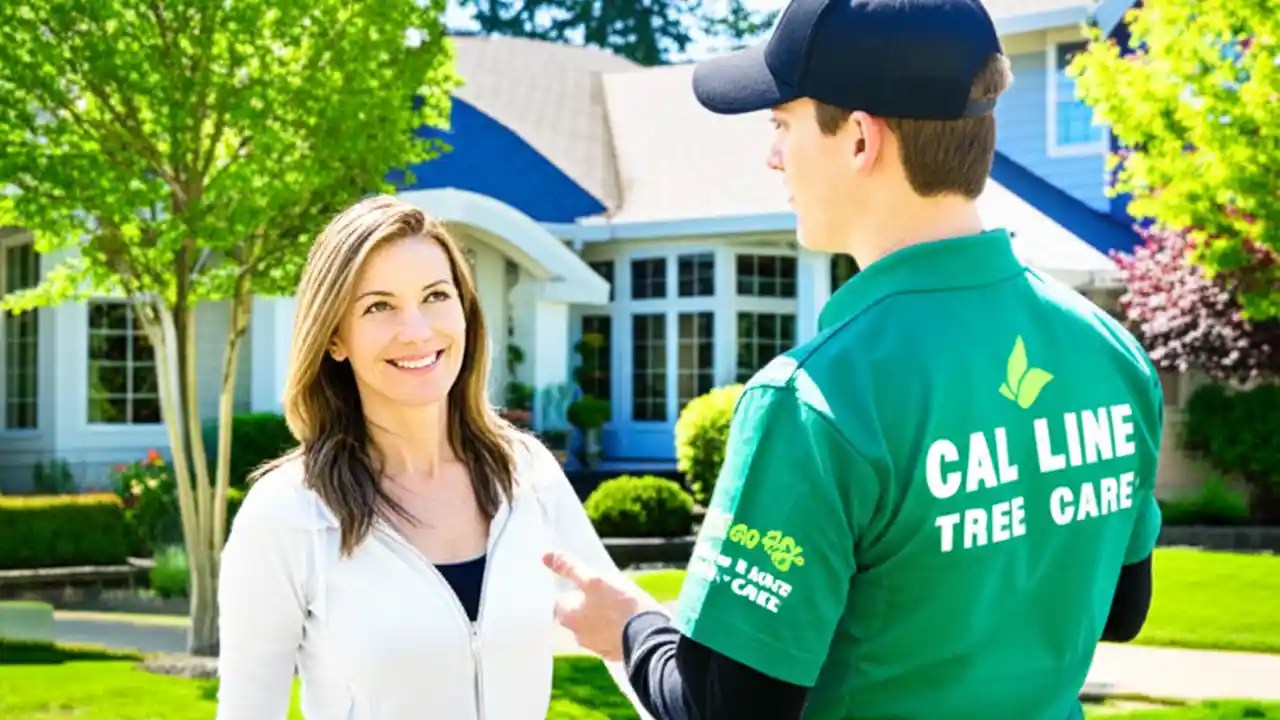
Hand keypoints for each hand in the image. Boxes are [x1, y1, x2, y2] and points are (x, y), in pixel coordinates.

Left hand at [543, 551, 664, 660]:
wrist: (651, 638)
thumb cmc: (621, 606)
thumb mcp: (594, 580)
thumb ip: (570, 568)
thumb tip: (546, 557)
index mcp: (569, 618)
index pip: (561, 600)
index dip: (574, 588)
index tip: (588, 582)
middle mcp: (578, 636)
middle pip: (578, 613)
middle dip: (589, 602)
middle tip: (608, 590)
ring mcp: (597, 647)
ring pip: (595, 625)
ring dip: (603, 615)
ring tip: (622, 604)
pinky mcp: (614, 653)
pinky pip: (610, 636)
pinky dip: (616, 628)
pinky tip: (629, 619)